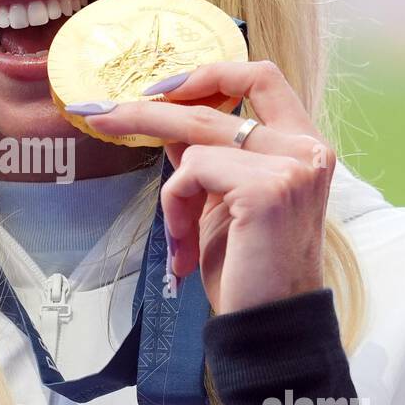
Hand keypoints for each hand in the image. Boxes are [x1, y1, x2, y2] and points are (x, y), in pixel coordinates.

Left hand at [67, 60, 335, 314]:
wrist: (268, 328)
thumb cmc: (250, 273)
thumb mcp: (223, 204)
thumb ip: (208, 158)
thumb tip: (165, 122)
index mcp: (304, 146)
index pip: (261, 77)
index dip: (208, 75)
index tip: (161, 91)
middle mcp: (306, 149)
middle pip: (211, 106)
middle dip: (145, 110)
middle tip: (98, 114)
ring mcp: (292, 166)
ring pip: (193, 139)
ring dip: (171, 190)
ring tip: (177, 237)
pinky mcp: (267, 188)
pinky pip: (191, 171)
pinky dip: (175, 207)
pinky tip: (186, 249)